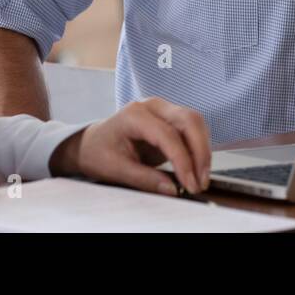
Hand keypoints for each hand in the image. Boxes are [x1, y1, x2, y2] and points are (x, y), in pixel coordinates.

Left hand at [49, 97, 210, 195]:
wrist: (92, 143)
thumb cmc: (98, 152)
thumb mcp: (115, 169)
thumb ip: (144, 179)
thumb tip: (172, 189)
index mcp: (135, 115)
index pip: (168, 135)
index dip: (183, 160)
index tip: (190, 184)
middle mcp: (152, 106)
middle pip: (189, 120)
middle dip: (200, 152)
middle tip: (201, 181)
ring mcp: (163, 109)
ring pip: (195, 122)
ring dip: (203, 150)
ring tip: (201, 178)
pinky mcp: (170, 118)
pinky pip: (192, 128)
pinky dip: (199, 147)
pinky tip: (197, 168)